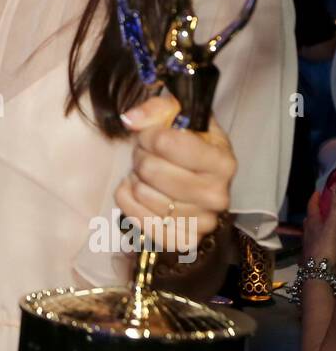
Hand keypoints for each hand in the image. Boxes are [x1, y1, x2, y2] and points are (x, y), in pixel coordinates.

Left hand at [114, 91, 236, 257]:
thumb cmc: (189, 146)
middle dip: (140, 157)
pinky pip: (135, 218)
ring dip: (135, 178)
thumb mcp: (180, 117)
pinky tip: (139, 191)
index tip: (151, 135)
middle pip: (150, 169)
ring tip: (147, 174)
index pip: (166, 143)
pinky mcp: (182, 241)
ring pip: (140, 193)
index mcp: (222, 161)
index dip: (149, 134)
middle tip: (147, 155)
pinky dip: (128, 200)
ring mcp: (202, 222)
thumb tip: (131, 120)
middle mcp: (217, 195)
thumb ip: (156, 109)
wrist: (198, 184)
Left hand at [301, 177, 335, 266]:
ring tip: (322, 224)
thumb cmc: (325, 245)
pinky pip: (313, 242)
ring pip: (310, 231)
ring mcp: (308, 244)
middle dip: (314, 212)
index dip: (315, 198)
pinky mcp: (310, 254)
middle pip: (309, 219)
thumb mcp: (332, 223)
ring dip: (315, 226)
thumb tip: (335, 185)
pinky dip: (317, 238)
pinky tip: (322, 243)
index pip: (312, 206)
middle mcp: (307, 231)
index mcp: (313, 222)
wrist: (318, 270)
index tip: (317, 192)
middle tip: (320, 208)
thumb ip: (334, 206)